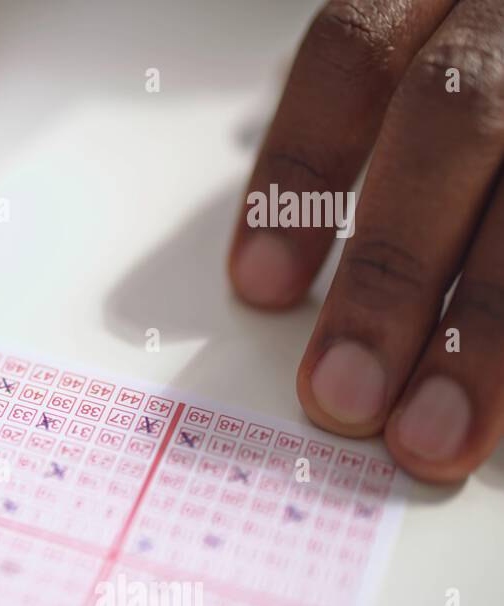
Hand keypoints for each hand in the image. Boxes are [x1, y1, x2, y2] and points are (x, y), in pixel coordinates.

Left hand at [228, 0, 503, 482]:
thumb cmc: (490, 50)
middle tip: (344, 394)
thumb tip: (283, 258)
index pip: (352, 53)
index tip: (259, 287)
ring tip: (440, 431)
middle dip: (392, 272)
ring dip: (488, 327)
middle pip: (453, 128)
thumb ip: (382, 107)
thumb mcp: (435, 38)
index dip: (298, 170)